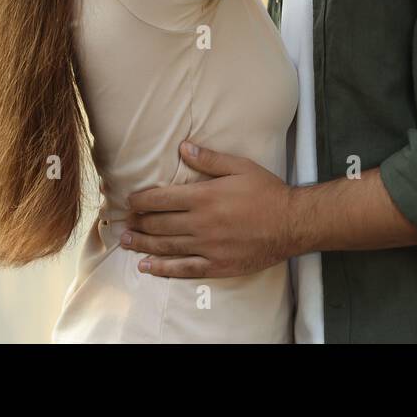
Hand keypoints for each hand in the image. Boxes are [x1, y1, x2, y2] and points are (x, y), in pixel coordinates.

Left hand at [121, 141, 294, 278]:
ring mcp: (207, 247)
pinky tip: (146, 267)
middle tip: (125, 221)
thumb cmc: (267, 192)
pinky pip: (183, 269)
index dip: (141, 201)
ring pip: (165, 247)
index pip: (161, 199)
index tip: (130, 201)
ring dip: (142, 244)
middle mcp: (201, 223)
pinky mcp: (216, 265)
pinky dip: (161, 269)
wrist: (291, 223)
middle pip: (159, 224)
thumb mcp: (240, 167)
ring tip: (126, 241)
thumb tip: (183, 147)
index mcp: (204, 197)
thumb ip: (210, 159)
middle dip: (138, 222)